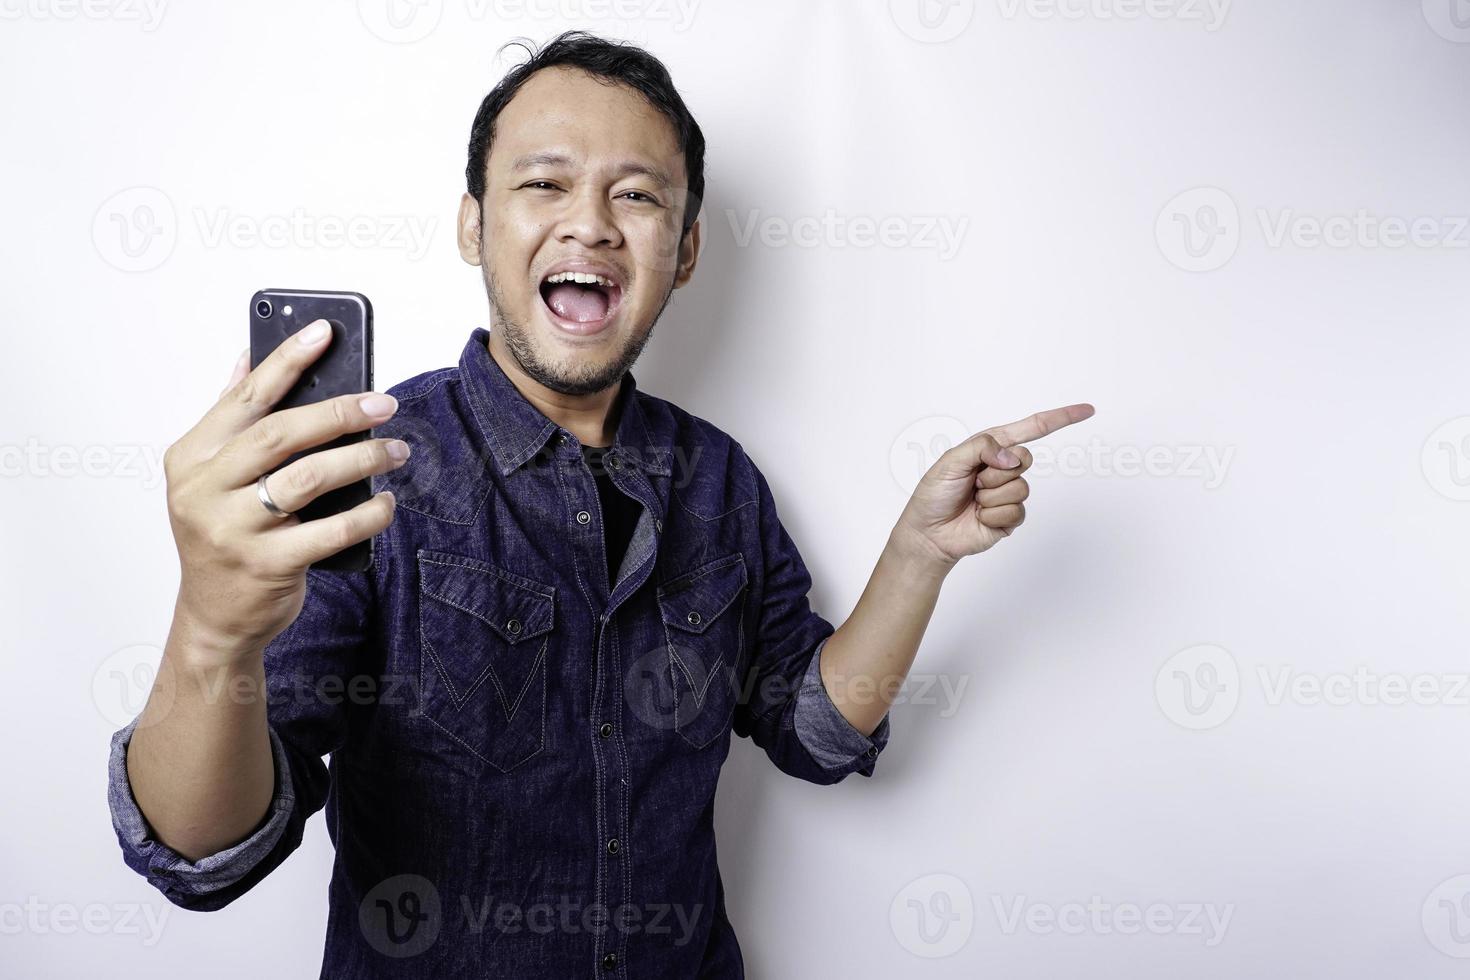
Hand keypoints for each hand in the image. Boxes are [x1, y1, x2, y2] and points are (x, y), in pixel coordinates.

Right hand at [163, 320, 407, 660]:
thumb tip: (246, 359)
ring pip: (309, 477)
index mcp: (192, 457)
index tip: (324, 331)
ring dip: (362, 458)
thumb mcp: (210, 478)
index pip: (245, 397)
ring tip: (396, 451)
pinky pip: (331, 530)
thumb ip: (230, 421)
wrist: (215, 619)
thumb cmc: (224, 539)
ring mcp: (233, 529)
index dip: (286, 361)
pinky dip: (367, 513)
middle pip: (281, 434)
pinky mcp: (267, 565)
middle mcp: (204, 490)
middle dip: (339, 413)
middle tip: (383, 403)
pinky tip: (386, 501)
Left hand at [894, 403, 1094, 564]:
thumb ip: (982, 447)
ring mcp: (1009, 493)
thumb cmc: (934, 494)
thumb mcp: (950, 461)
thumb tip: (1013, 456)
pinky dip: (992, 516)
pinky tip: (979, 518)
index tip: (1087, 410)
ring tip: (974, 501)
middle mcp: (1004, 468)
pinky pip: (1015, 512)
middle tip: (974, 482)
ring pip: (1020, 488)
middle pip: (1025, 460)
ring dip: (991, 496)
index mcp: (991, 447)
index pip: (1032, 429)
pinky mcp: (1011, 517)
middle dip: (995, 472)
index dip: (1061, 419)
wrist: (929, 533)